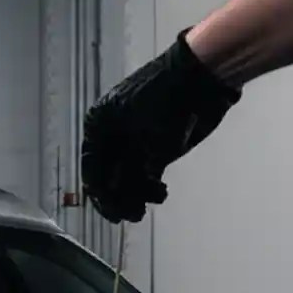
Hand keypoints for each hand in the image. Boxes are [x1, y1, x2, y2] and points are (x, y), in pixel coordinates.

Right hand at [81, 28, 241, 223]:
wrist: (201, 78)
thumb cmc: (166, 101)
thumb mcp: (144, 140)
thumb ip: (130, 174)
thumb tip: (119, 200)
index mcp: (99, 125)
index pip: (92, 167)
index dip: (99, 193)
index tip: (111, 212)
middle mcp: (113, 134)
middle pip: (109, 176)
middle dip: (119, 197)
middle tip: (131, 215)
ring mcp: (136, 141)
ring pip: (128, 179)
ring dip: (137, 195)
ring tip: (155, 198)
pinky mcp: (157, 148)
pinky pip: (146, 175)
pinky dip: (150, 188)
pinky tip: (160, 192)